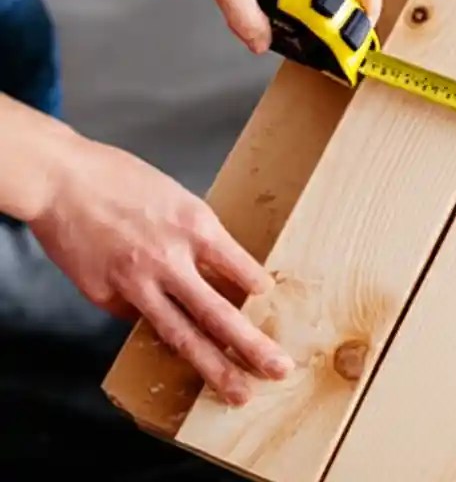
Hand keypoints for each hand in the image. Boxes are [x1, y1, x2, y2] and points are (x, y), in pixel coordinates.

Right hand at [28, 133, 292, 405]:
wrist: (61, 179)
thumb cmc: (122, 181)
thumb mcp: (178, 200)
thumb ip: (200, 238)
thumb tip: (221, 277)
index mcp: (195, 227)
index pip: (242, 269)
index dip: (259, 289)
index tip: (270, 302)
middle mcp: (169, 260)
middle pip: (218, 314)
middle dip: (252, 347)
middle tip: (279, 370)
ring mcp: (135, 283)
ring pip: (181, 334)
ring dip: (213, 368)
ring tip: (237, 392)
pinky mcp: (104, 296)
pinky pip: (138, 318)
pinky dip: (155, 323)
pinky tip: (164, 327)